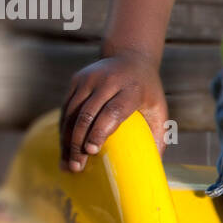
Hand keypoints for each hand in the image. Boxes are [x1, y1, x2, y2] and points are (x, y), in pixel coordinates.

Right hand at [59, 52, 167, 172]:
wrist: (130, 56)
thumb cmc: (147, 91)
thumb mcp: (159, 109)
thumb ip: (159, 136)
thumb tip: (155, 166)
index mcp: (131, 88)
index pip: (113, 111)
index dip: (100, 131)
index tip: (91, 150)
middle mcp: (108, 81)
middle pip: (88, 113)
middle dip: (79, 141)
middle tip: (78, 166)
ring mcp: (89, 79)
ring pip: (72, 112)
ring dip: (67, 140)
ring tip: (69, 164)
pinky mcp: (76, 80)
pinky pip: (66, 108)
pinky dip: (63, 130)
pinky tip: (65, 149)